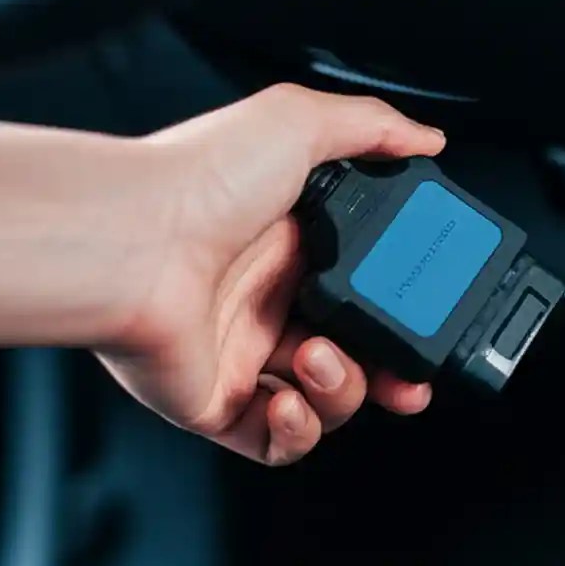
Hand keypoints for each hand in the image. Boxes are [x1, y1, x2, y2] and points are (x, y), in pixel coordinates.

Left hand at [96, 84, 445, 464]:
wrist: (130, 243)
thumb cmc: (199, 182)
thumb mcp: (299, 122)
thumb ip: (372, 129)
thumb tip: (427, 139)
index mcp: (290, 243)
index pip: (366, 286)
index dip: (404, 309)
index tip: (434, 315)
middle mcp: (267, 300)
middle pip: (354, 352)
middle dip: (392, 373)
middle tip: (411, 377)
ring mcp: (241, 354)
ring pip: (323, 401)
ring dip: (343, 391)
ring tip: (319, 360)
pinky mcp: (214, 402)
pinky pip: (273, 442)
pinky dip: (298, 433)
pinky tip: (292, 402)